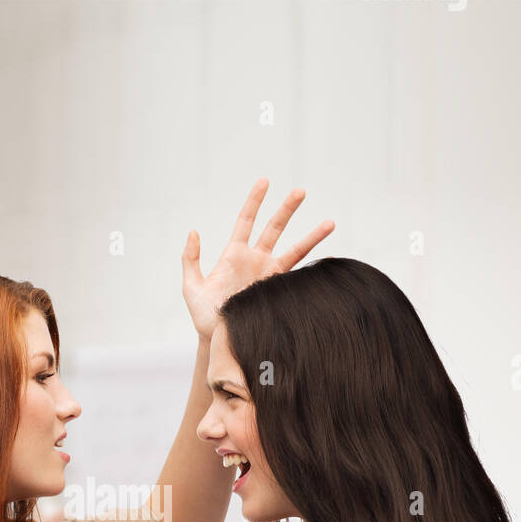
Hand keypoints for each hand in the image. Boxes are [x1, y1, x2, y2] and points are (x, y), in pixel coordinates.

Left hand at [182, 178, 335, 340]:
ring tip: (330, 223)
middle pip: (274, 228)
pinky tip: (327, 258)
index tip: (264, 182)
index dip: (255, 201)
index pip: (246, 221)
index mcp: (234, 254)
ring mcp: (269, 275)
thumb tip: (193, 232)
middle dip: (287, 209)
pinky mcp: (278, 290)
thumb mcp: (191, 286)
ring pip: (294, 250)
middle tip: (301, 191)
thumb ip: (190, 259)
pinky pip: (297, 275)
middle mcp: (255, 260)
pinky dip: (311, 267)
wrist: (221, 340)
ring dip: (311, 236)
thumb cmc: (204, 315)